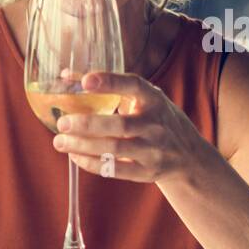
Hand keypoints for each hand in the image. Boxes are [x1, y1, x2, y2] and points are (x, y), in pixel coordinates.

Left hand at [51, 71, 213, 184]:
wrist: (188, 156)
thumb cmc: (156, 120)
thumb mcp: (142, 99)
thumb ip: (108, 87)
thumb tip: (65, 75)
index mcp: (154, 100)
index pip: (134, 86)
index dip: (110, 82)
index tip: (86, 81)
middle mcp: (156, 125)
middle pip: (120, 125)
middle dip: (87, 124)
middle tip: (62, 123)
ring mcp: (153, 150)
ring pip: (114, 149)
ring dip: (83, 146)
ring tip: (60, 142)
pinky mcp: (147, 172)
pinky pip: (115, 170)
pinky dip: (91, 163)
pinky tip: (74, 155)